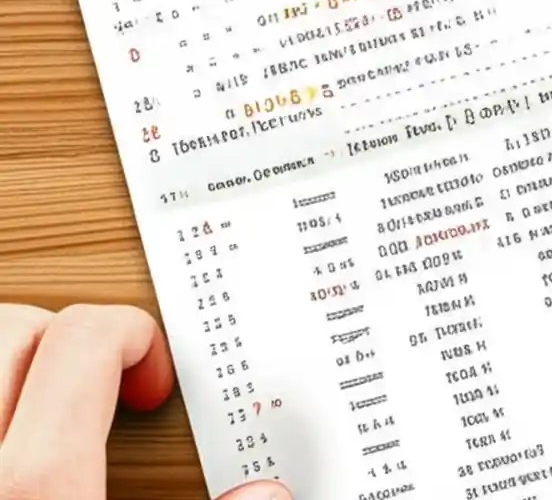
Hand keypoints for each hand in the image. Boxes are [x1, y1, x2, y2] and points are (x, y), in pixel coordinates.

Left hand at [0, 303, 290, 499]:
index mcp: (40, 481)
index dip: (134, 336)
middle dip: (68, 338)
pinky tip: (14, 433)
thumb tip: (265, 494)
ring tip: (52, 402)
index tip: (152, 378)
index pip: (86, 338)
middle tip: (105, 386)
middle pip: (18, 329)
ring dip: (18, 363)